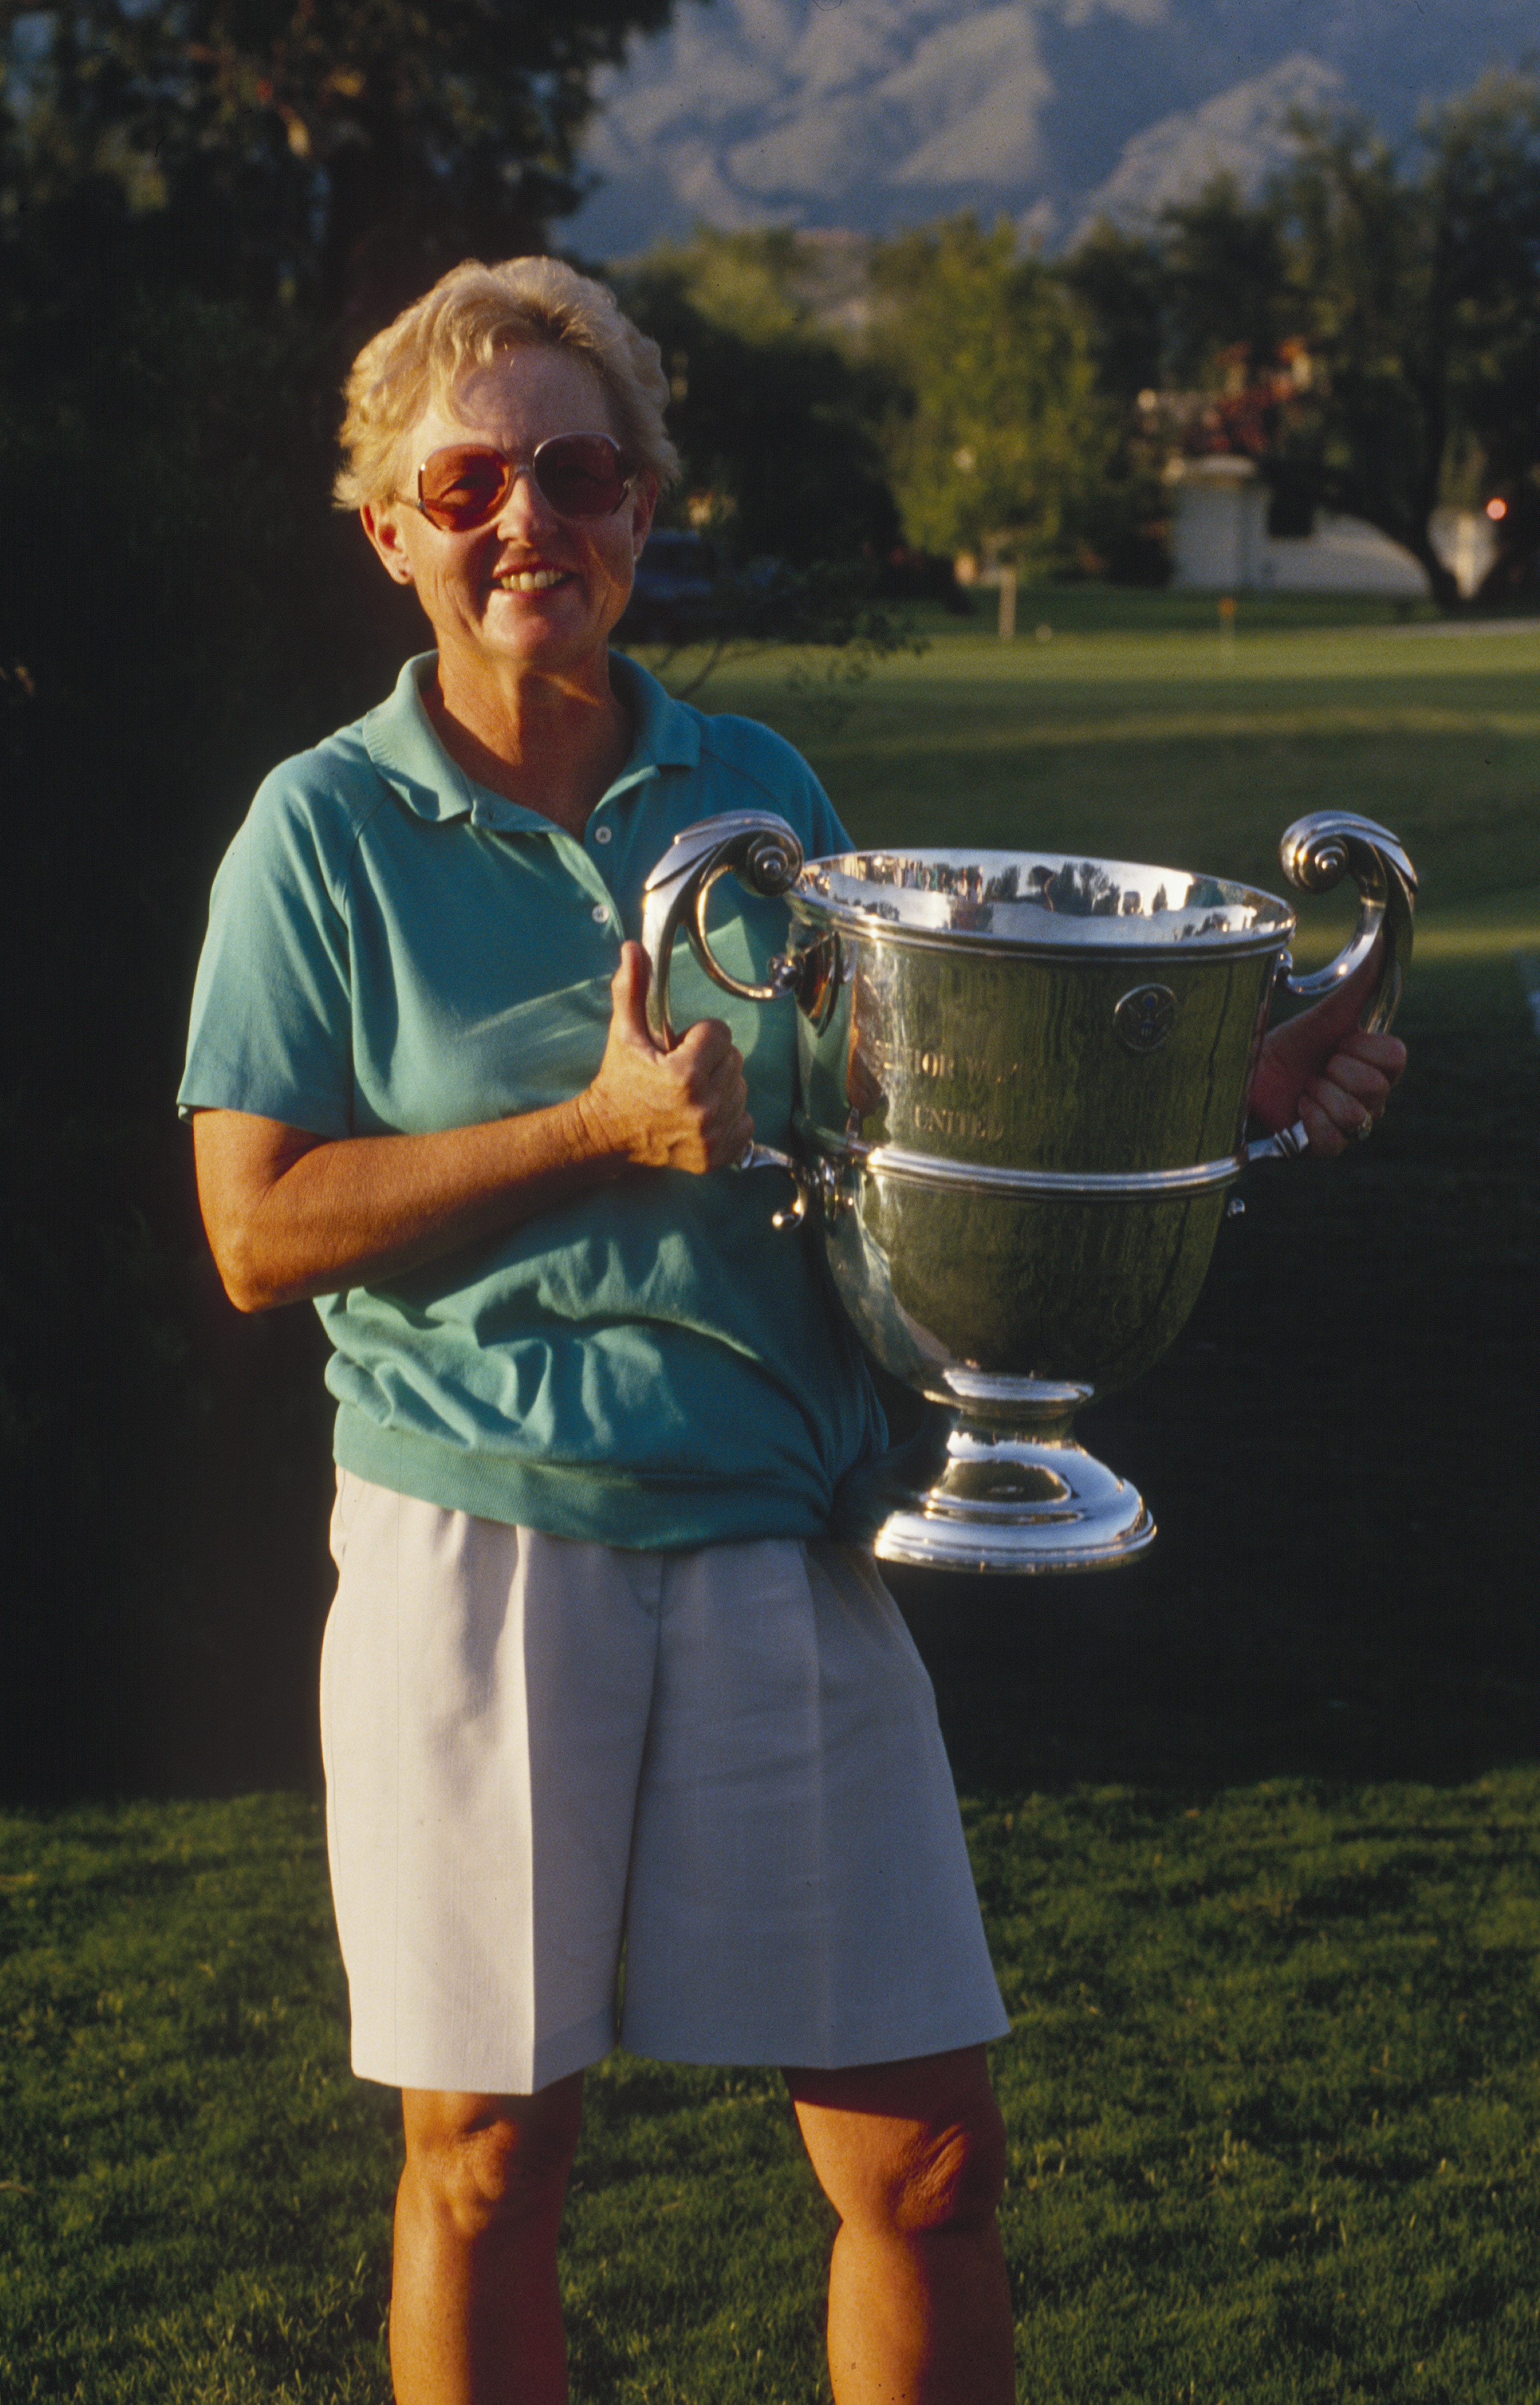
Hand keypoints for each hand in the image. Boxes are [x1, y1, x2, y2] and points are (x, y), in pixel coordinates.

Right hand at [577, 942, 753, 1173]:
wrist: (608, 1135)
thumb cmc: (618, 1081)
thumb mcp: (624, 1033)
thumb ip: (631, 990)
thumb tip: (633, 949)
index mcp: (684, 1075)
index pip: (721, 1033)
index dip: (698, 1036)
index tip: (677, 1048)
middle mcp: (704, 1108)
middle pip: (734, 1060)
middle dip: (710, 1060)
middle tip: (679, 1071)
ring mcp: (712, 1135)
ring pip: (740, 1089)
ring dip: (720, 1086)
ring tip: (688, 1093)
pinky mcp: (718, 1155)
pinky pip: (745, 1122)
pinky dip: (728, 1116)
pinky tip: (700, 1114)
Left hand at [1249, 940, 1406, 1157]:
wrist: (1249, 1075)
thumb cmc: (1290, 1047)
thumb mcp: (1324, 1015)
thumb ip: (1359, 984)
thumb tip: (1385, 942)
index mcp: (1377, 1066)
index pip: (1396, 1056)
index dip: (1361, 1048)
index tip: (1336, 1044)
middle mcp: (1373, 1098)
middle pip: (1376, 1086)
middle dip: (1336, 1071)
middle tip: (1316, 1067)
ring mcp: (1353, 1126)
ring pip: (1356, 1115)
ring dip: (1321, 1096)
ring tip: (1305, 1088)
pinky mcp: (1328, 1148)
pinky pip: (1335, 1140)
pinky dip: (1310, 1122)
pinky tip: (1298, 1111)